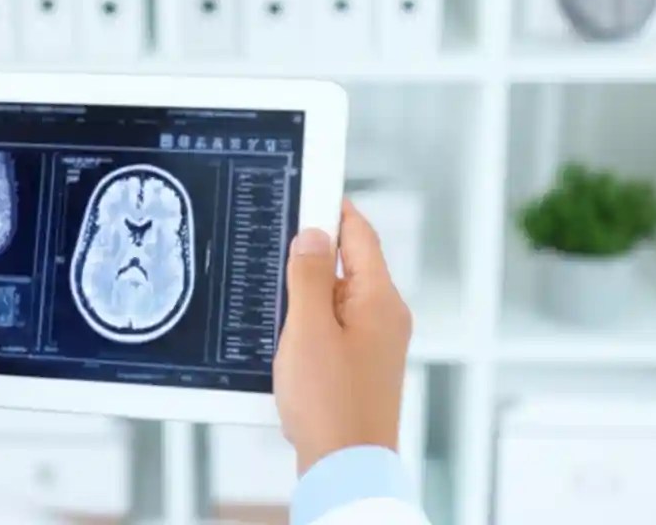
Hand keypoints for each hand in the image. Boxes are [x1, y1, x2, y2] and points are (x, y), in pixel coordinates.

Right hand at [273, 200, 411, 474]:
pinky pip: (333, 324)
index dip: (333, 209)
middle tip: (274, 235)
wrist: (345, 466)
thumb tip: (314, 234)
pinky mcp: (360, 365)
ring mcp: (375, 342)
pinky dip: (309, 318)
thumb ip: (311, 276)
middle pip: (350, 263)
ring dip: (306, 289)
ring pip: (338, 296)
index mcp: (380, 300)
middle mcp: (385, 316)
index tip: (306, 188)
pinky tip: (282, 328)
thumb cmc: (330, 403)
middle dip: (313, 250)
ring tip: (271, 285)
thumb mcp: (309, 329)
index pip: (360, 235)